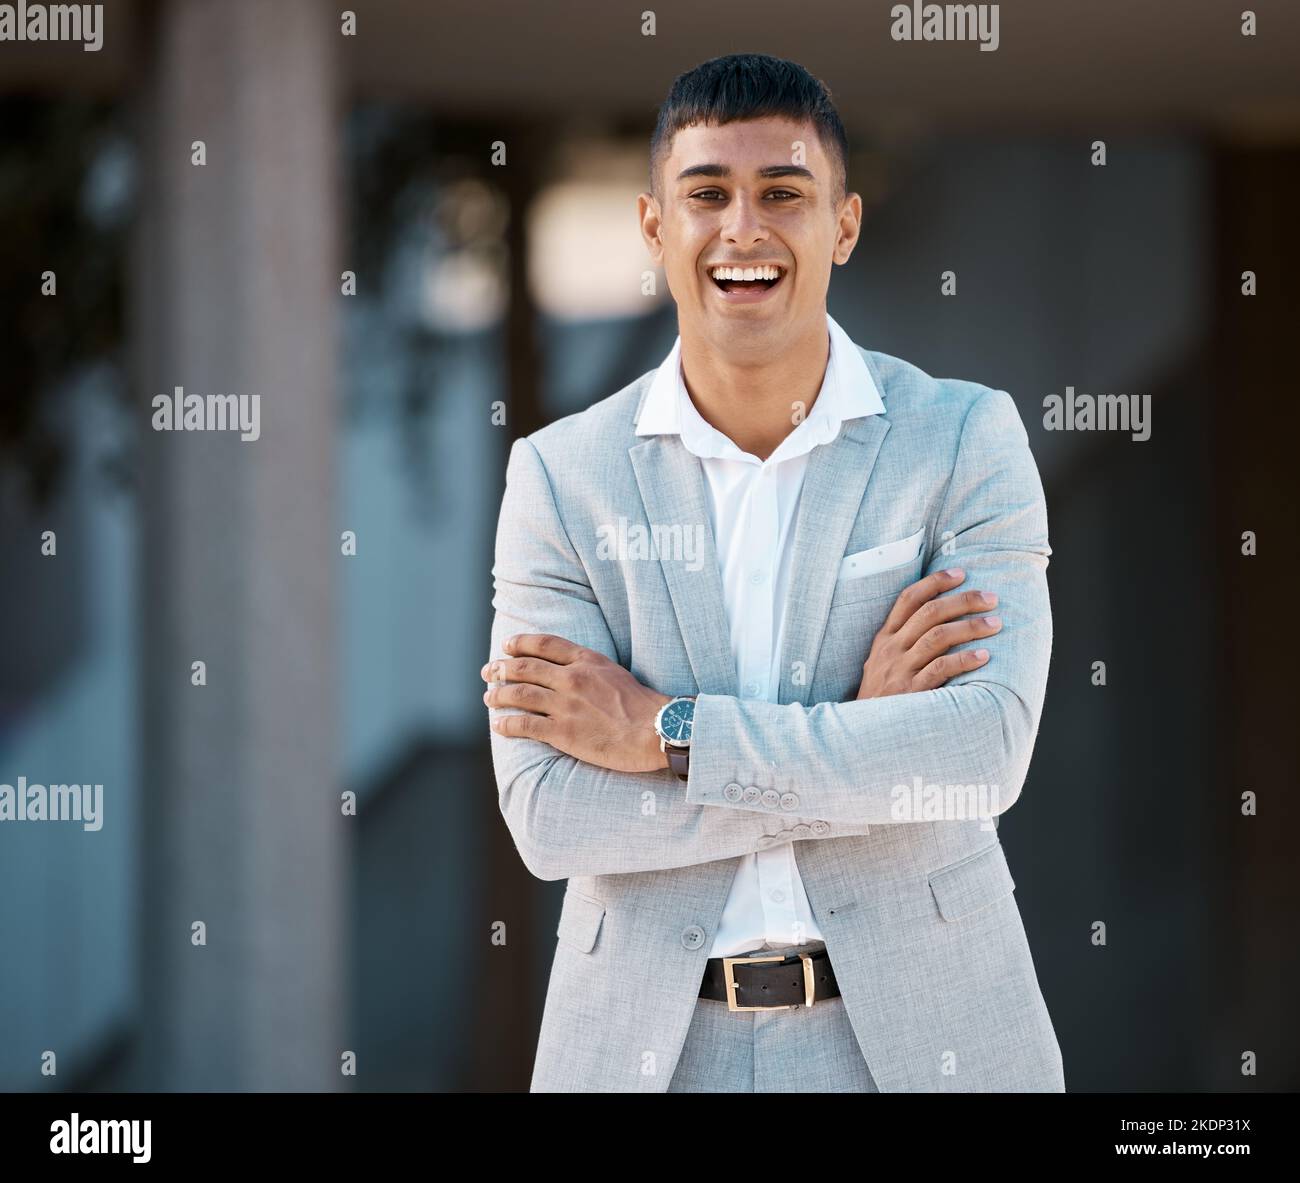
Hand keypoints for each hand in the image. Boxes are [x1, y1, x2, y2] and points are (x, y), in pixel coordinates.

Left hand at [481, 633, 672, 772]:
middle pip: (525, 667)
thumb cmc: (643, 706)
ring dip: (498, 695)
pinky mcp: (563, 732)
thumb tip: (572, 671)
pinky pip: (525, 726)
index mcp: (587, 661)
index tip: (507, 646)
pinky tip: (499, 725)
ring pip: (519, 695)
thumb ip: (592, 669)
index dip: (521, 643)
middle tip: (489, 671)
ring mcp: (566, 705)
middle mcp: (572, 678)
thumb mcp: (616, 673)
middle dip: (501, 668)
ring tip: (489, 697)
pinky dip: (507, 724)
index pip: (545, 644)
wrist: (657, 731)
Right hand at [856, 568, 1000, 698]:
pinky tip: (983, 656)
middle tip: (990, 598)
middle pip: (930, 613)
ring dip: (970, 627)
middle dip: (963, 601)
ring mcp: (900, 669)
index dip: (935, 582)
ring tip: (995, 624)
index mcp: (885, 638)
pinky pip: (941, 669)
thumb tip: (940, 618)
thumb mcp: (882, 662)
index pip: (909, 599)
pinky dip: (964, 660)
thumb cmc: (881, 695)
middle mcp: (891, 649)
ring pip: (938, 637)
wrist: (862, 731)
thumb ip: (904, 641)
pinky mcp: (911, 691)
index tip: (960, 573)